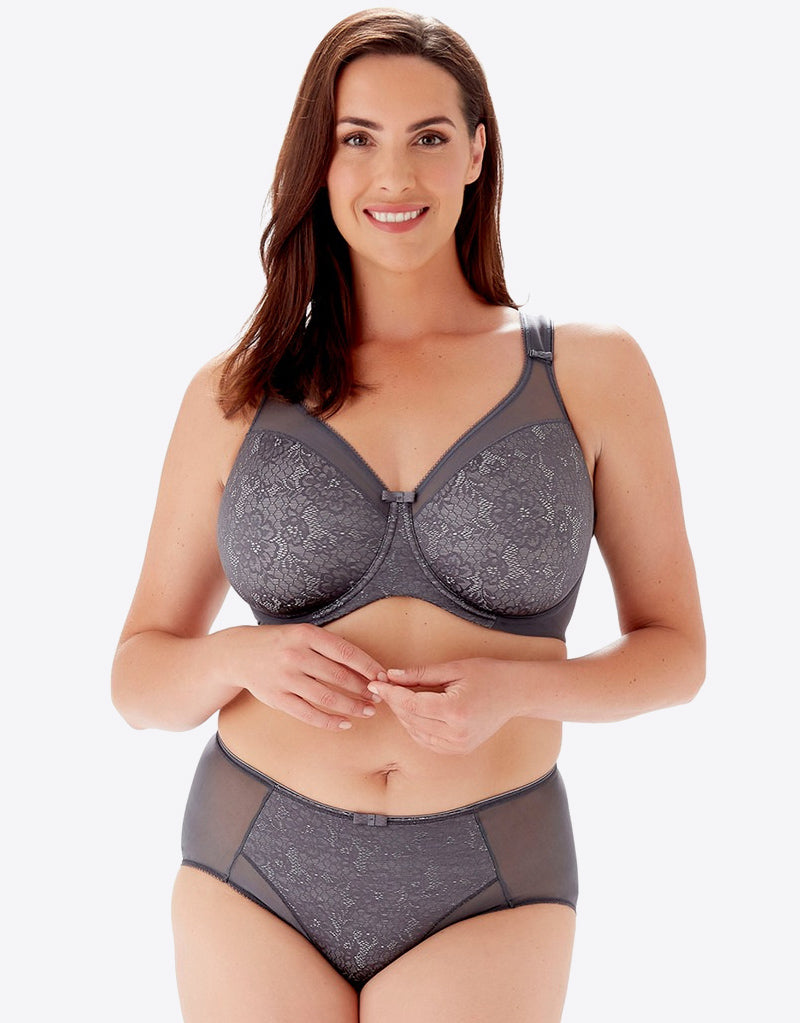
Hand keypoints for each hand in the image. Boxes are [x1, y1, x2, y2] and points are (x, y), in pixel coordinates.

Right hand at [230, 623, 384, 730]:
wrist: (237, 653)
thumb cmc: (279, 643)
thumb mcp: (302, 633)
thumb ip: (328, 646)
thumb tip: (366, 665)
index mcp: (306, 635)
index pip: (346, 652)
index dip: (369, 667)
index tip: (383, 677)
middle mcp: (296, 656)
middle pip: (339, 677)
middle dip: (364, 689)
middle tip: (380, 697)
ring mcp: (285, 678)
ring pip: (327, 698)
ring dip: (352, 707)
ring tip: (368, 711)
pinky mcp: (277, 698)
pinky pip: (308, 714)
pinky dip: (330, 721)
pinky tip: (345, 724)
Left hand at [367, 657, 521, 754]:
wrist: (516, 693)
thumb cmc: (488, 675)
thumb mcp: (454, 669)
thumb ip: (420, 674)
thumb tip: (391, 676)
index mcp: (454, 711)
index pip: (410, 705)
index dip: (390, 694)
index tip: (377, 683)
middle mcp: (455, 733)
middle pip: (410, 719)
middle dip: (394, 702)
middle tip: (384, 685)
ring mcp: (458, 745)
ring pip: (415, 732)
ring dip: (403, 715)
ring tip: (398, 695)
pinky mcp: (459, 750)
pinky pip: (427, 741)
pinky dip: (415, 727)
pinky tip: (413, 711)